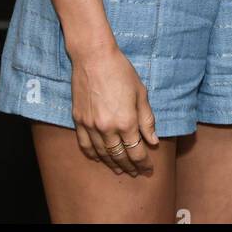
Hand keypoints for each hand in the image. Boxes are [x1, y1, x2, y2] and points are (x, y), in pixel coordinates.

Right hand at [69, 40, 159, 175]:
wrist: (94, 58)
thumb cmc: (121, 71)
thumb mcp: (141, 93)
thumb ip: (147, 119)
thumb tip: (153, 140)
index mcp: (126, 121)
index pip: (136, 151)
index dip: (143, 163)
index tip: (148, 169)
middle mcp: (108, 128)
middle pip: (119, 156)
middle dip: (130, 166)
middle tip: (135, 173)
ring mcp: (91, 126)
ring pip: (102, 154)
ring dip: (112, 164)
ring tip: (120, 169)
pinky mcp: (78, 121)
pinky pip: (85, 145)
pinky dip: (93, 155)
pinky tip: (99, 158)